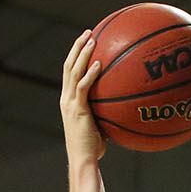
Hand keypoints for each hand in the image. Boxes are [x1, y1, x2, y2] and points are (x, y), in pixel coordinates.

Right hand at [59, 30, 105, 165]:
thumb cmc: (93, 146)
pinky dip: (90, 74)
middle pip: (68, 65)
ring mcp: (69, 103)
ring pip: (73, 71)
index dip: (76, 55)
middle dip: (78, 47)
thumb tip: (124, 102)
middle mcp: (66, 98)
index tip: (86, 41)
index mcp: (69, 99)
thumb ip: (106, 110)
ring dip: (82, 54)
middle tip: (89, 32)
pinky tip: (99, 64)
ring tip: (93, 39)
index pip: (70, 72)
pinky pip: (82, 87)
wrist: (84, 159)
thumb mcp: (100, 124)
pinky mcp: (76, 109)